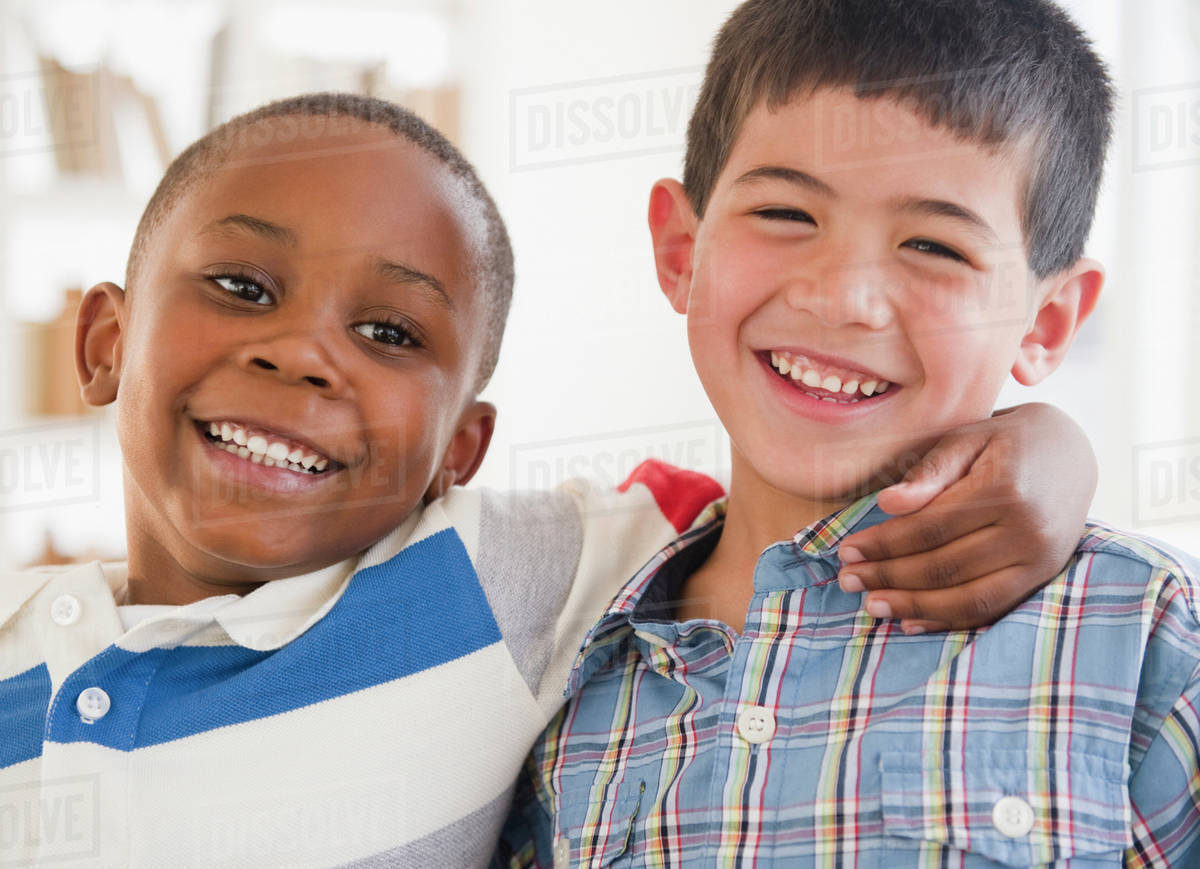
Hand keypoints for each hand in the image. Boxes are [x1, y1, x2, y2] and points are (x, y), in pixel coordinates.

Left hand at [836, 403, 1095, 633]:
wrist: (1073, 451)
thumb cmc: (1007, 441)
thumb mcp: (968, 437)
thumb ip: (931, 470)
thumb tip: (888, 504)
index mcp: (1005, 489)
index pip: (930, 528)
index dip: (884, 544)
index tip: (846, 550)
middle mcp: (1028, 530)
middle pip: (945, 566)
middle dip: (889, 577)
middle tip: (848, 580)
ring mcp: (1041, 560)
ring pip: (967, 598)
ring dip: (913, 606)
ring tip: (872, 605)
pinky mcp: (1044, 578)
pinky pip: (992, 610)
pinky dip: (948, 620)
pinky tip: (910, 622)